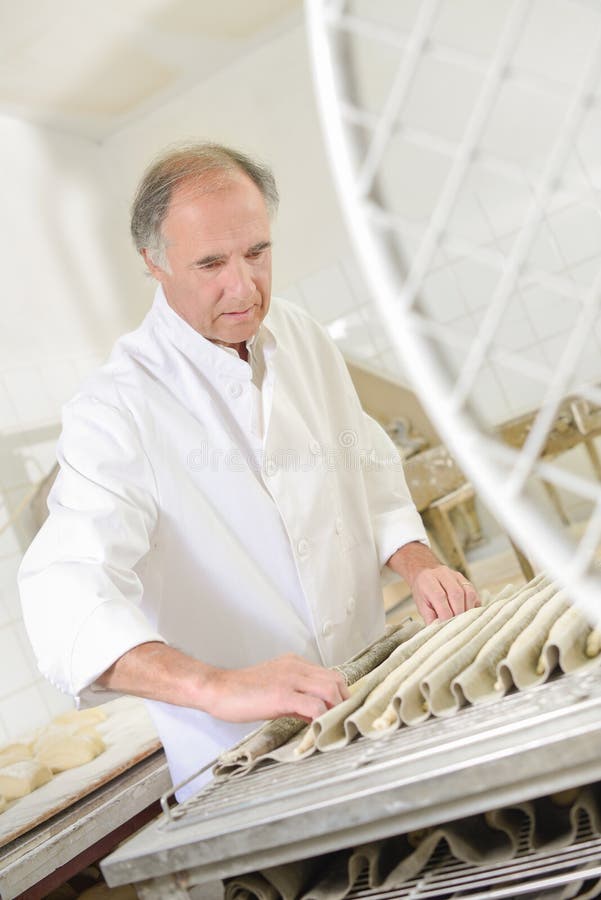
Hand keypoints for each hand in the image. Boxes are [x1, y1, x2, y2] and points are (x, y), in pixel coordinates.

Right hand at [205, 654, 349, 722]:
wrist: (218, 690)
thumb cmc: (241, 693)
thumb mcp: (275, 691)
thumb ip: (297, 700)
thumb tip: (315, 715)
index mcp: (294, 664)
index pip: (329, 675)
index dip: (339, 694)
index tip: (340, 712)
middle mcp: (296, 667)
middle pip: (335, 680)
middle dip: (343, 702)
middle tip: (339, 721)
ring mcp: (290, 679)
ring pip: (330, 689)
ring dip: (335, 709)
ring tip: (331, 727)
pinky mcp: (282, 695)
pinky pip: (314, 706)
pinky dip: (321, 719)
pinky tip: (317, 731)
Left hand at [410, 565, 479, 624]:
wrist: (425, 572)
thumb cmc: (423, 592)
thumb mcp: (421, 605)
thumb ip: (429, 617)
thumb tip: (438, 631)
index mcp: (429, 581)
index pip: (440, 597)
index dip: (445, 615)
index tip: (447, 628)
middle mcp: (443, 575)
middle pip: (456, 594)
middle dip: (458, 613)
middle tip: (457, 627)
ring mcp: (456, 576)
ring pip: (468, 593)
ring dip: (468, 610)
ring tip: (463, 621)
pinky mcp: (466, 580)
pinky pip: (474, 593)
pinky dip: (473, 605)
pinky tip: (468, 614)